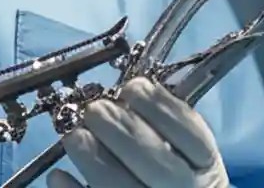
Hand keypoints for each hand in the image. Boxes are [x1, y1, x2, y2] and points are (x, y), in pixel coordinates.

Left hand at [48, 78, 228, 187]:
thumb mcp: (188, 149)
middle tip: (95, 110)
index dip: (161, 108)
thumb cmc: (180, 173)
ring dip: (95, 160)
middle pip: (157, 163)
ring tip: (74, 135)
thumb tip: (120, 98)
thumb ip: (165, 124)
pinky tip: (58, 175)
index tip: (132, 87)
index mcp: (205, 164)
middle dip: (122, 131)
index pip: (190, 133)